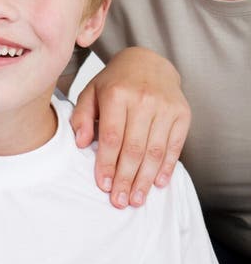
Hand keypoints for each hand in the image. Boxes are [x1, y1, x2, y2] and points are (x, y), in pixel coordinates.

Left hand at [70, 47, 190, 208]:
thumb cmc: (116, 81)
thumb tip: (82, 144)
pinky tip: (158, 183)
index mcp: (116, 93)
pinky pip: (174, 146)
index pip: (112, 137)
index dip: (107, 164)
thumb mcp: (92, 91)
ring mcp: (164, 106)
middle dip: (126, 178)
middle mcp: (142, 99)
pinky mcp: (182, 113)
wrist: (149, 61)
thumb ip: (82, 116)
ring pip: (154, 151)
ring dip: (145, 179)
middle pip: (134, 148)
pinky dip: (167, 167)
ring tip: (136, 198)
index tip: (103, 185)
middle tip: (120, 201)